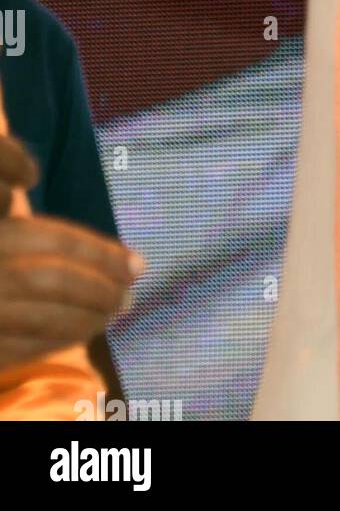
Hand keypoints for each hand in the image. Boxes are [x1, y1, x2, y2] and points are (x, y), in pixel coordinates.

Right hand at [0, 130, 140, 372]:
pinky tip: (76, 336)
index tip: (138, 264)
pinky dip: (52, 344)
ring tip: (114, 313)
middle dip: (100, 289)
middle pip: (52, 281)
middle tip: (132, 296)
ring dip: (85, 319)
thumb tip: (30, 173)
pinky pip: (15, 351)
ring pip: (38, 319)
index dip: (102, 254)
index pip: (54, 239)